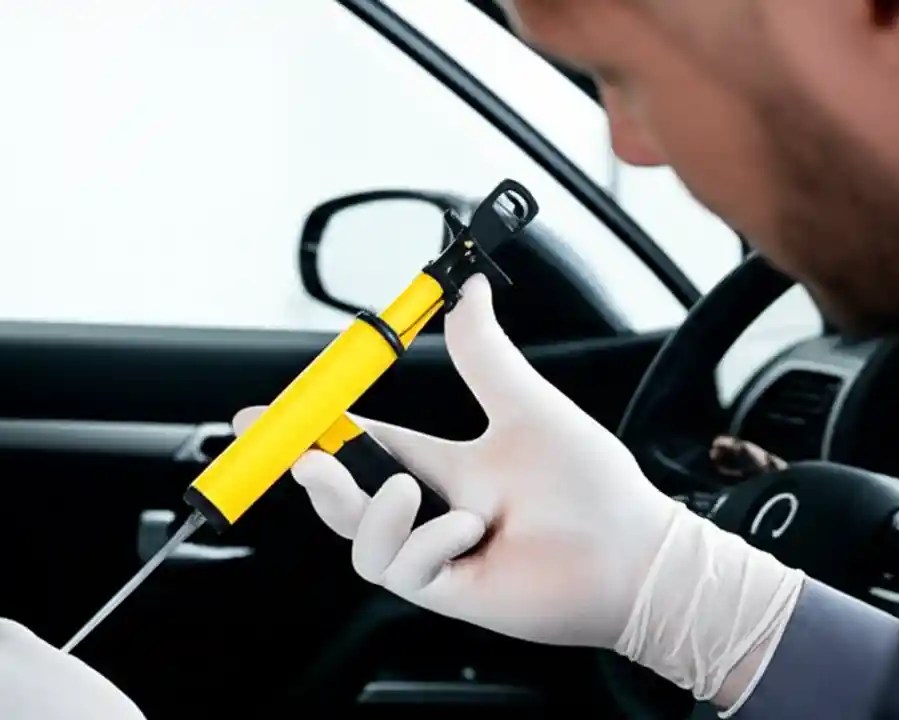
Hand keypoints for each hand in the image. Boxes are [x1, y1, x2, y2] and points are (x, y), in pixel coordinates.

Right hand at [233, 274, 802, 708]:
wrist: (633, 554)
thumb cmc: (592, 487)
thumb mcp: (526, 406)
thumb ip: (484, 354)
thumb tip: (467, 291)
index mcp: (443, 466)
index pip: (362, 442)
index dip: (313, 429)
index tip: (265, 415)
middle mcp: (431, 509)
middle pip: (343, 493)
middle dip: (312, 474)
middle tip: (303, 456)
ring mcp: (435, 552)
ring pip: (358, 535)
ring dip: (372, 509)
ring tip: (409, 491)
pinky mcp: (445, 588)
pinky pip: (400, 566)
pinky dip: (426, 542)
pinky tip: (470, 534)